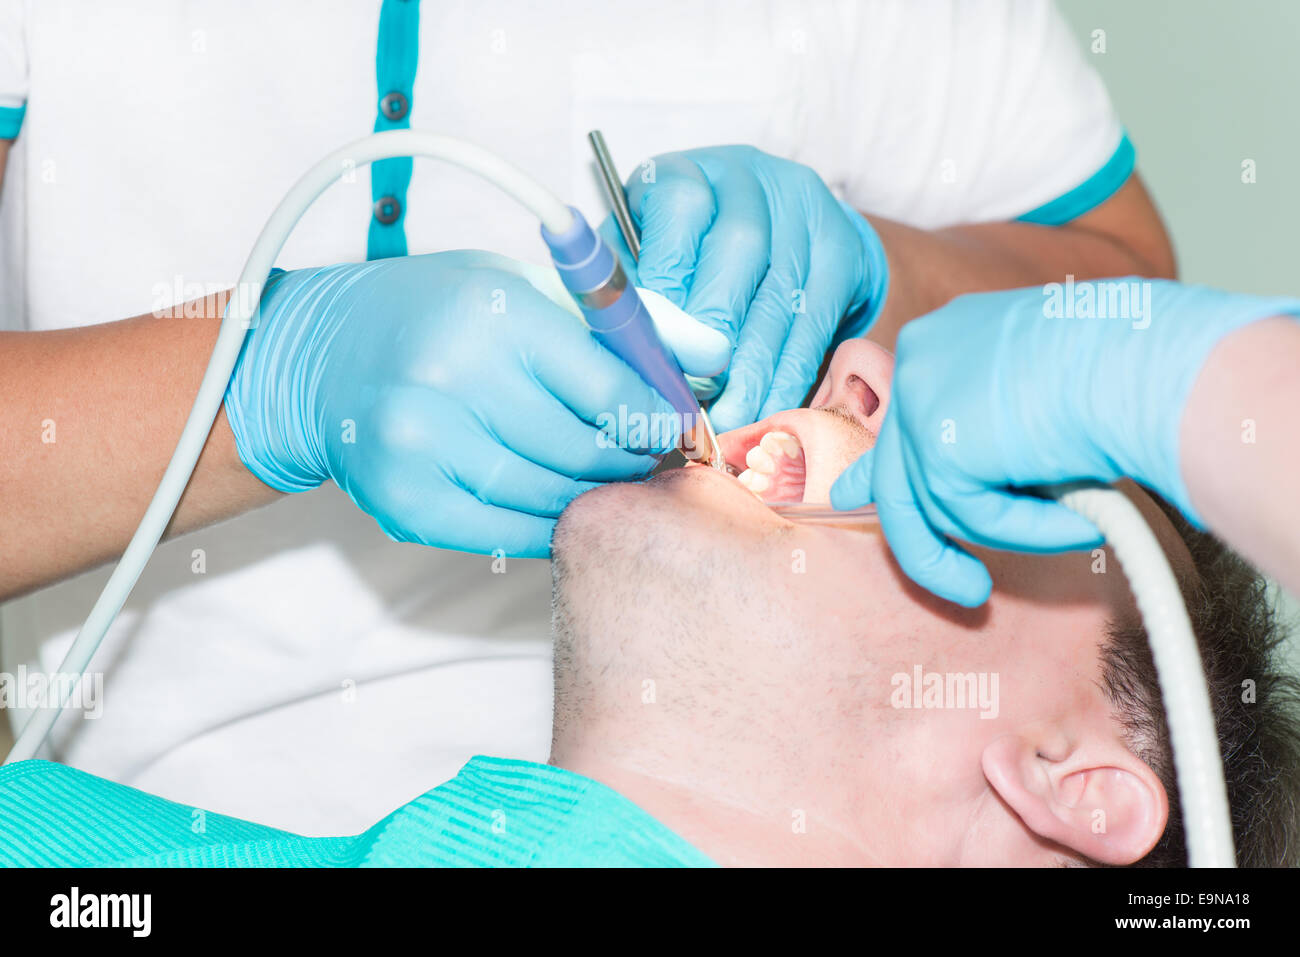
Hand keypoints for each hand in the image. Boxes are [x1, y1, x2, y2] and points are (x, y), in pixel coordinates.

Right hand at [224, 250, 675, 556]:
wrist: (325, 361)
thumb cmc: (436, 315)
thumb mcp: (524, 286)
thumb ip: (618, 322)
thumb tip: (714, 355)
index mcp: (491, 316)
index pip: (608, 387)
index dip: (655, 415)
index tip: (675, 424)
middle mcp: (450, 380)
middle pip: (585, 450)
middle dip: (630, 459)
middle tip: (647, 455)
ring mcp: (422, 449)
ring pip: (552, 497)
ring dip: (592, 493)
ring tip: (603, 474)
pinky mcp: (406, 503)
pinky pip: (509, 533)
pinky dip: (547, 523)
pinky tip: (557, 500)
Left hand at [620, 145, 888, 431]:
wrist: (779, 224)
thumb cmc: (685, 252)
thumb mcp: (641, 251)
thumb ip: (628, 287)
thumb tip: (620, 347)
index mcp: (686, 173)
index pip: (681, 205)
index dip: (669, 271)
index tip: (656, 334)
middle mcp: (748, 182)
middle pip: (741, 249)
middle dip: (716, 327)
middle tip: (694, 387)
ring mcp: (803, 214)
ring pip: (782, 295)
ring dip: (753, 368)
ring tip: (727, 420)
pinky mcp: (841, 254)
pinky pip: (815, 324)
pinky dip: (787, 375)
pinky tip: (767, 409)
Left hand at [830, 279, 1298, 605]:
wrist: (1157, 367)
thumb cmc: (1125, 378)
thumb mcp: (1036, 402)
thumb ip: (984, 434)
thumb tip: (928, 492)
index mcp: (945, 338)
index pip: (900, 417)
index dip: (880, 469)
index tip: (857, 499)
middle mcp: (920, 356)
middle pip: (899, 473)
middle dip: (926, 545)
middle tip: (967, 591)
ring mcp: (921, 395)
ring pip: (933, 507)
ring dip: (1008, 533)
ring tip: (1073, 525)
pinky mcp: (937, 440)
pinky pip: (970, 518)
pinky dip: (1026, 531)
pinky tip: (1075, 516)